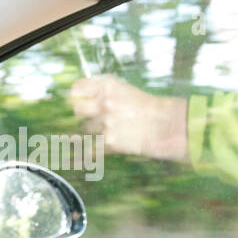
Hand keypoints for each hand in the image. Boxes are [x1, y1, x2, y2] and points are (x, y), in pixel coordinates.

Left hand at [69, 73, 187, 160]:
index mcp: (107, 86)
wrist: (164, 126)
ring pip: (85, 129)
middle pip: (77, 110)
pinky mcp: (109, 142)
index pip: (76, 89)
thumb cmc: (143, 106)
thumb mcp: (121, 89)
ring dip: (94, 131)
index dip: (74, 96)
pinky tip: (95, 149)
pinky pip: (91, 148)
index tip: (76, 100)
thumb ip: (98, 89)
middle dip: (82, 114)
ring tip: (111, 129)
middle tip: (92, 117)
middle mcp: (105, 103)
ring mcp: (106, 123)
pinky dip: (92, 151)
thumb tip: (73, 95)